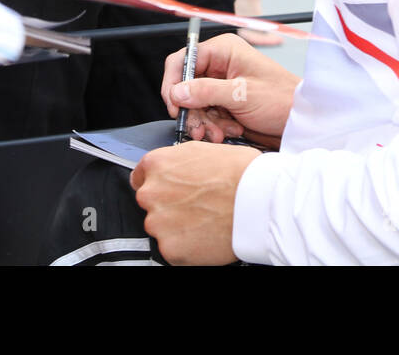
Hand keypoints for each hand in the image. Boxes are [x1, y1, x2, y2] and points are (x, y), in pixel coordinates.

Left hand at [130, 141, 259, 265]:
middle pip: (151, 203)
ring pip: (161, 227)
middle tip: (195, 206)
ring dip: (177, 226)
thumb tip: (174, 169)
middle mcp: (151, 193)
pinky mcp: (171, 248)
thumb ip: (177, 161)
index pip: (140, 177)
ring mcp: (159, 223)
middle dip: (168, 205)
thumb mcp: (202, 150)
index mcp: (157, 164)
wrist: (258, 200)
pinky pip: (173, 248)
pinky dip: (187, 246)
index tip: (168, 190)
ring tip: (205, 220)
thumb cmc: (240, 172)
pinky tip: (206, 234)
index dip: (158, 183)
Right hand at [161, 33, 297, 145]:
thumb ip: (207, 92)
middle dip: (191, 110)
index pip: (183, 60)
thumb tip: (176, 92)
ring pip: (194, 104)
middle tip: (199, 130)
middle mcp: (219, 65)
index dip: (173, 83)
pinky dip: (213, 126)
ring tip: (219, 134)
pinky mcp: (225, 102)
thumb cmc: (281, 98)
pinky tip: (229, 131)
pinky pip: (206, 114)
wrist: (300, 119)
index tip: (174, 106)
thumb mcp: (242, 94)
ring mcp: (221, 84)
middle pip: (185, 86)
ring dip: (203, 122)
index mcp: (223, 50)